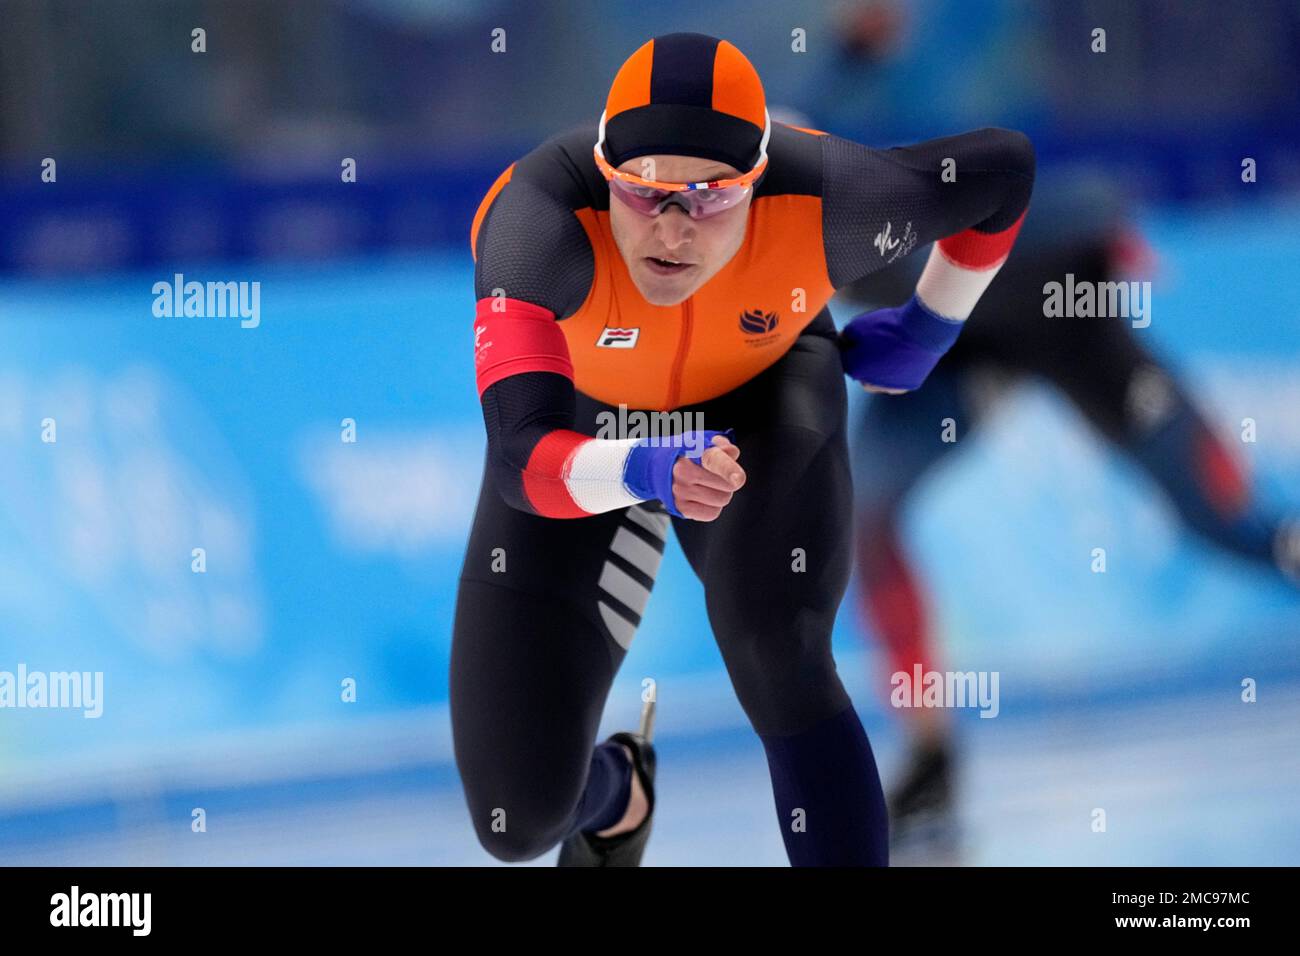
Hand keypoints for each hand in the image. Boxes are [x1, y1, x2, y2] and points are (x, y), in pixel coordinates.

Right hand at [671, 435, 744, 521]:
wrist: (657, 467)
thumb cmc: (687, 453)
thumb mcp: (701, 441)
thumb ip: (721, 445)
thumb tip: (732, 453)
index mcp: (693, 451)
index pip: (714, 461)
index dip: (728, 469)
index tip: (738, 479)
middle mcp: (684, 472)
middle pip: (728, 485)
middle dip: (728, 480)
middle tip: (715, 474)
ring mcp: (680, 492)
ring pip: (722, 500)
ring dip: (722, 493)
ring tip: (708, 485)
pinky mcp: (680, 508)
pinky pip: (712, 513)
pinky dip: (713, 506)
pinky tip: (703, 497)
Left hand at [839, 297, 962, 393]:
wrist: (922, 332)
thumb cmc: (889, 327)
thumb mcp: (859, 324)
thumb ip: (846, 334)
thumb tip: (843, 339)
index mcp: (856, 370)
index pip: (845, 362)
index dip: (850, 350)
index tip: (856, 342)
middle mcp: (870, 383)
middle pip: (861, 374)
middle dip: (863, 363)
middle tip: (873, 347)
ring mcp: (890, 387)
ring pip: (879, 381)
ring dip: (879, 371)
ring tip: (888, 353)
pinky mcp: (908, 387)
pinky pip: (897, 382)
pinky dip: (896, 374)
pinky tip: (900, 360)